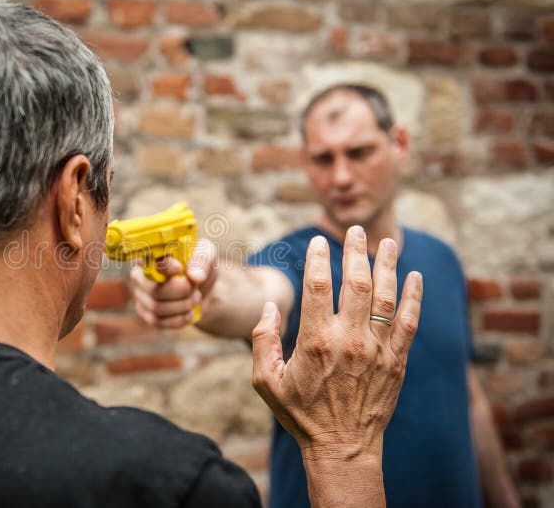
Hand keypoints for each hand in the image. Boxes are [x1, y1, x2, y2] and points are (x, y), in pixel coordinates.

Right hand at [130, 239, 216, 327]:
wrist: (202, 288)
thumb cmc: (200, 266)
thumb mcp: (207, 255)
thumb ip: (202, 261)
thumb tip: (195, 277)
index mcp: (151, 255)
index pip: (148, 261)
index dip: (164, 267)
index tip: (180, 268)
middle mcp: (140, 275)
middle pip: (154, 290)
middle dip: (181, 291)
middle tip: (194, 287)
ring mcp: (141, 296)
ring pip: (157, 308)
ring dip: (183, 305)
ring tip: (196, 297)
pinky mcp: (146, 314)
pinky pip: (158, 321)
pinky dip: (179, 319)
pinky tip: (189, 312)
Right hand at [252, 225, 421, 463]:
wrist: (342, 448)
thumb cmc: (301, 414)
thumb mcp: (266, 382)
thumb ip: (263, 341)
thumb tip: (271, 308)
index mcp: (315, 341)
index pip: (318, 287)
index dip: (317, 259)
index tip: (318, 242)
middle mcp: (349, 340)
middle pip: (356, 283)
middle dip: (355, 252)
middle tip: (355, 231)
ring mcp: (377, 350)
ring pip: (386, 297)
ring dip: (388, 266)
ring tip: (387, 242)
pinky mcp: (396, 362)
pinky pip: (409, 323)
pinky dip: (414, 298)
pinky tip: (415, 277)